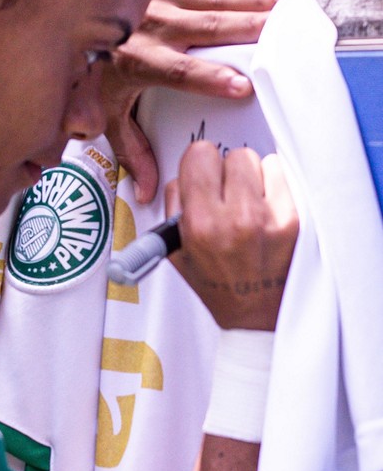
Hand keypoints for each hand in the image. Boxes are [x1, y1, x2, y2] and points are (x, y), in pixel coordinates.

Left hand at [102, 0, 287, 203]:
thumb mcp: (104, 111)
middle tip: (274, 36)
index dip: (207, 79)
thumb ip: (130, 149)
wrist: (59, 6)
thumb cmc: (88, 63)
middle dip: (240, 32)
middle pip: (202, 29)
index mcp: (135, 58)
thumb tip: (148, 192)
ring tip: (280, 4)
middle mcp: (148, 22)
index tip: (238, 86)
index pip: (176, 71)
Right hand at [166, 142, 297, 330]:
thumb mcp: (177, 250)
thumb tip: (190, 171)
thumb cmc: (215, 284)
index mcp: (200, 224)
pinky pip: (281, 174)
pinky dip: (273, 183)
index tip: (203, 176)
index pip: (200, 155)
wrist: (255, 316)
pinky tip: (265, 205)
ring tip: (247, 202)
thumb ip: (176, 204)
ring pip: (258, 160)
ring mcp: (269, 219)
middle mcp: (235, 219)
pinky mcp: (294, 220)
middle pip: (232, 154)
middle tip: (226, 193)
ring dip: (251, 176)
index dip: (199, 163)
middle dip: (226, 170)